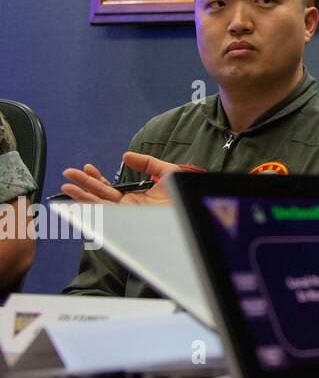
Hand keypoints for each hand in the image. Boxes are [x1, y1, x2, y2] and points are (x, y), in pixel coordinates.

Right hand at [61, 153, 203, 205]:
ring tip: (66, 186)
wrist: (193, 207)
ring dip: (81, 196)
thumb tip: (126, 156)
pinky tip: (78, 202)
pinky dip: (91, 208)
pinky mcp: (127, 221)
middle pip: (99, 196)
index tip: (86, 168)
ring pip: (98, 205)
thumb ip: (147, 163)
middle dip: (83, 184)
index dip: (97, 179)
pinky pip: (105, 215)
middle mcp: (127, 208)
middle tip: (68, 173)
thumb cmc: (184, 193)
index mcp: (135, 198)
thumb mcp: (166, 172)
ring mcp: (126, 216)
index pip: (109, 189)